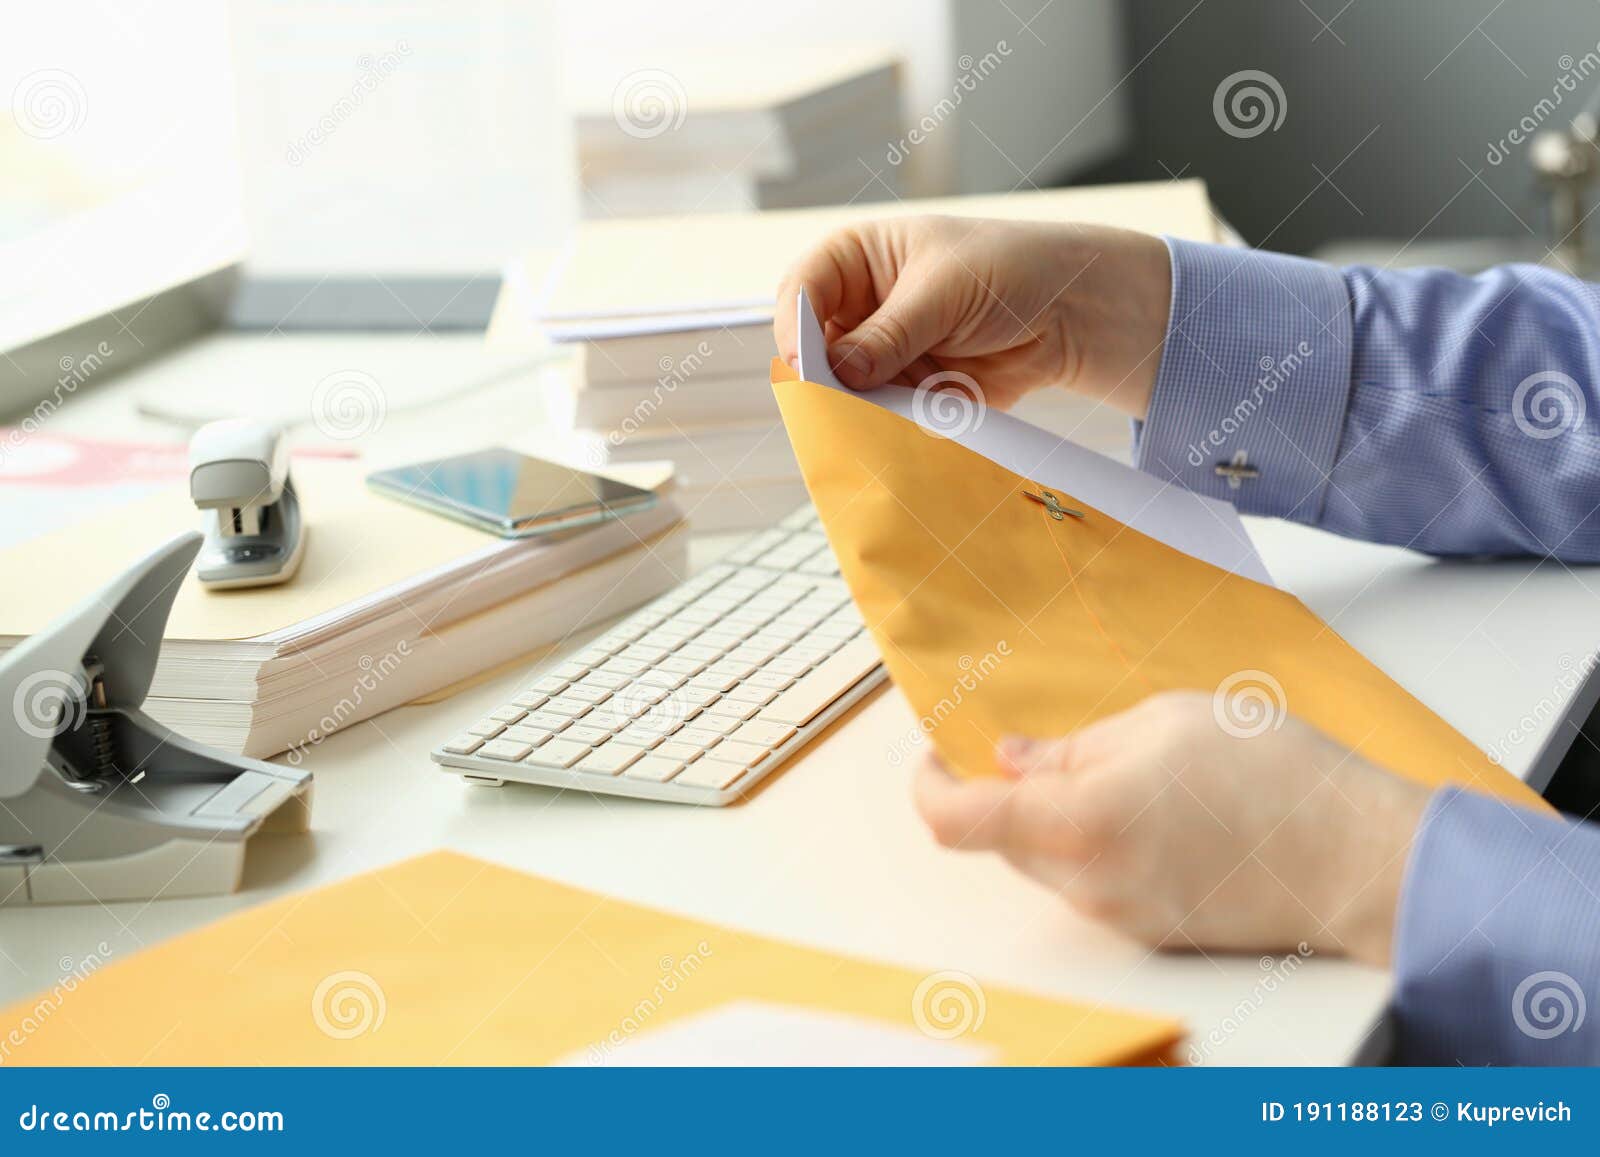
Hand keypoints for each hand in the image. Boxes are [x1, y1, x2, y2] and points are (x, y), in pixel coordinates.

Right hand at [773, 216, 1171, 418]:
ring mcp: (883, 352)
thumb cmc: (1007, 269)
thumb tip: (841, 372)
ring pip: (847, 390)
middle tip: (838, 403)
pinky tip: (908, 428)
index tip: (806, 363)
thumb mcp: (944, 291)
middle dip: (825, 377)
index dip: (796, 324)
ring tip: (885, 418)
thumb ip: (890, 333)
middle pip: (816, 348)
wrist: (1069, 311)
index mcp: (857, 259)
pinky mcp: (909, 390)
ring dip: (862, 408)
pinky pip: (884, 415)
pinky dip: (893, 425)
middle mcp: (861, 307)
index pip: (802, 289)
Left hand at [913, 691, 1432, 966]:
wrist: (1364, 860)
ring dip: (1060, 819)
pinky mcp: (1155, 932)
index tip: (935, 755)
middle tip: (1050, 745)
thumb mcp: (1164, 723)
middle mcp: (1087, 884)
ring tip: (1134, 771)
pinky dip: (1100, 845)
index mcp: (1077, 822)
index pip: (956, 821)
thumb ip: (1075, 747)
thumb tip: (1014, 758)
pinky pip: (1097, 884)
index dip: (930, 785)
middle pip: (1003, 840)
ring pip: (1050, 863)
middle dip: (1006, 793)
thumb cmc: (1275, 775)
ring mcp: (1120, 917)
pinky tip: (1161, 812)